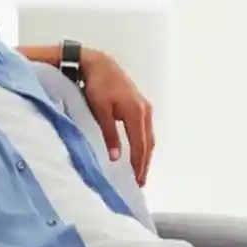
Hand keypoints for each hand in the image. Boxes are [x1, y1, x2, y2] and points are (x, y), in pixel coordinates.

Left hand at [81, 48, 154, 185]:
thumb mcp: (100, 111)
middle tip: (140, 182)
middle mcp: (145, 110)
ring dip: (146, 154)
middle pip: (148, 143)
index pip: (140, 145)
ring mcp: (145, 107)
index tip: (136, 182)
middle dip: (145, 163)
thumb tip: (116, 158)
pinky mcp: (141, 104)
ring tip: (140, 171)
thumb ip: (109, 134)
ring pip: (149, 136)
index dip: (139, 165)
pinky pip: (146, 129)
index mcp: (136, 112)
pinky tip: (138, 151)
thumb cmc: (97, 87)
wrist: (99, 64)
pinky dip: (144, 143)